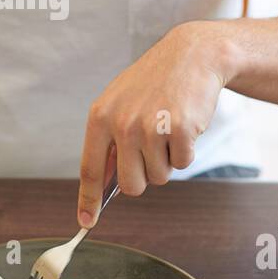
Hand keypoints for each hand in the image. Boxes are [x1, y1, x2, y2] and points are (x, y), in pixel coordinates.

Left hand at [77, 22, 236, 225]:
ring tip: (168, 127)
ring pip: (159, 176)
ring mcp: (151, 127)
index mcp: (100, 117)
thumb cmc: (154, 83)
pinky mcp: (180, 129)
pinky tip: (184, 123)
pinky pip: (183, 163)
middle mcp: (122, 124)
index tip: (86, 222)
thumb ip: (110, 141)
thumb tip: (105, 186)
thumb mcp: (120, 103)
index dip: (89, 200)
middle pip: (131, 185)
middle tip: (152, 151)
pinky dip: (186, 150)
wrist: (191, 56)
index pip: (91, 169)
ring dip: (167, 159)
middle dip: (144, 177)